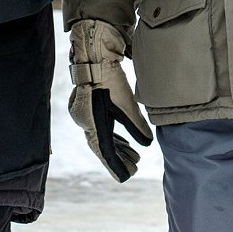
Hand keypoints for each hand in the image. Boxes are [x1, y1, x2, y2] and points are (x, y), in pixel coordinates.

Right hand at [66, 18, 152, 181]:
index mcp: (92, 124)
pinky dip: (112, 134)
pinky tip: (122, 138)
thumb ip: (136, 126)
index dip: (117, 166)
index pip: (106, 152)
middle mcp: (85, 121)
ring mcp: (85, 113)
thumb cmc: (110, 80)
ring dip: (118, 147)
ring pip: (102, 136)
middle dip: (120, 158)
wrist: (94, 55)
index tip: (127, 177)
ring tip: (133, 155)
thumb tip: (147, 145)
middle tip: (135, 166)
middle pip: (103, 146)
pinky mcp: (88, 104)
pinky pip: (100, 126)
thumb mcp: (127, 105)